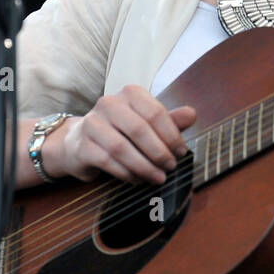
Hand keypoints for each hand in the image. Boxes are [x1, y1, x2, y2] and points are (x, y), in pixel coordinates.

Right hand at [43, 85, 195, 184]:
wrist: (80, 142)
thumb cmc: (121, 131)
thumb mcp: (147, 122)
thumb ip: (169, 119)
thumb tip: (192, 114)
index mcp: (129, 93)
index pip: (155, 112)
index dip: (171, 135)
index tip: (181, 152)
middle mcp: (109, 103)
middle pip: (139, 129)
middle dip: (159, 152)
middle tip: (171, 167)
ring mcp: (92, 123)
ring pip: (122, 147)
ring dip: (144, 166)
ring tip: (158, 178)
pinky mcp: (82, 145)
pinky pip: (107, 161)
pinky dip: (126, 173)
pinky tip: (138, 180)